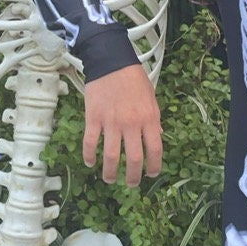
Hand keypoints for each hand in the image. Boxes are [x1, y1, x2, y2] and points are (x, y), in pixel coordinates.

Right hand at [83, 65, 161, 185]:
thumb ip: (154, 120)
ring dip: (110, 172)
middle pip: (133, 159)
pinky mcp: (93, 119)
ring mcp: (111, 123)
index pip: (154, 150)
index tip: (151, 173)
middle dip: (133, 176)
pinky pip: (90, 143)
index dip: (154, 166)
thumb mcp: (151, 98)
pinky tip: (91, 163)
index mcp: (149, 118)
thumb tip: (157, 137)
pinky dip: (89, 156)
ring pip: (110, 156)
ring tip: (110, 179)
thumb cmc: (134, 79)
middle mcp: (131, 124)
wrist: (111, 62)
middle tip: (131, 183)